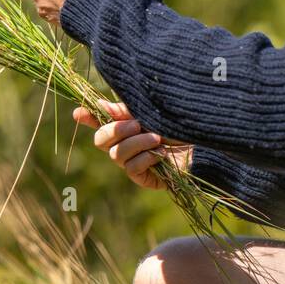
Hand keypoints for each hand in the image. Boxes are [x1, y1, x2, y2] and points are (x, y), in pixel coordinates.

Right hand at [72, 100, 192, 190]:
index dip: (87, 118)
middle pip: (100, 141)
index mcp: (127, 126)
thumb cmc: (181, 125)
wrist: (207, 144)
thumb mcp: (151, 112)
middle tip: (137, 124)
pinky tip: (161, 154)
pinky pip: (132, 168)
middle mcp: (126, 144)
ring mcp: (134, 162)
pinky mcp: (145, 178)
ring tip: (157, 138)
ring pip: (116, 155)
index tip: (78, 113)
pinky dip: (146, 158)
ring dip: (136, 143)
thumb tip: (99, 105)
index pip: (100, 122)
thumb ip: (125, 111)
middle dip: (116, 131)